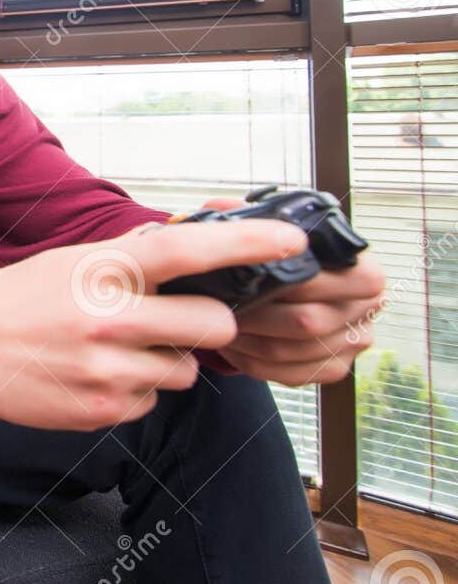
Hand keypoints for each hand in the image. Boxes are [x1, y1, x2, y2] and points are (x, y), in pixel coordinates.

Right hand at [0, 215, 311, 430]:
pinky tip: (97, 375)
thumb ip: (131, 257)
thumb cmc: (19, 300)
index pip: (188, 251)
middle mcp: (110, 319)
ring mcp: (109, 370)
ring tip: (118, 350)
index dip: (246, 245)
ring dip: (168, 361)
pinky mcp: (105, 410)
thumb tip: (190, 240)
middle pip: (214, 325)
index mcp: (103, 272)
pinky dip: (137, 389)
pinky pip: (153, 401)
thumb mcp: (71, 262)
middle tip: (177, 320)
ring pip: (187, 371)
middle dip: (209, 324)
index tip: (290, 243)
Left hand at [187, 197, 386, 385]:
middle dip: (256, 314)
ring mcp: (353, 343)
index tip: (250, 275)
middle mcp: (367, 308)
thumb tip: (221, 209)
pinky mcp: (333, 369)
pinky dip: (252, 362)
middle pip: (308, 321)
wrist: (295, 291)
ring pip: (292, 351)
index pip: (338, 280)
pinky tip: (231, 345)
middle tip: (219, 305)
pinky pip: (288, 375)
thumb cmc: (284, 257)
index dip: (293, 281)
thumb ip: (249, 215)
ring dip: (247, 340)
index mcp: (363, 270)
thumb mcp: (274, 229)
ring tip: (216, 324)